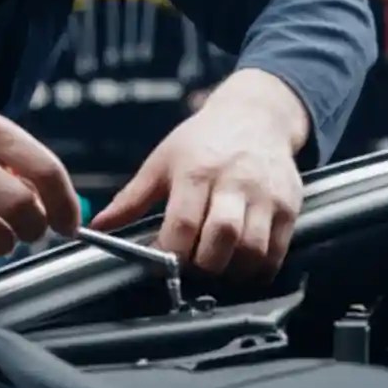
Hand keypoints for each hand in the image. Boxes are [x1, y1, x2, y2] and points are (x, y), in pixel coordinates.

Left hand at [90, 70, 307, 281]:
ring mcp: (265, 195)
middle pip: (222, 238)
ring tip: (216, 266)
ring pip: (253, 249)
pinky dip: (259, 268)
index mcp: (196, 171)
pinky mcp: (289, 206)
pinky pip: (278, 251)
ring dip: (231, 271)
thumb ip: (132, 198)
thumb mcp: (162, 160)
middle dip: (203, 265)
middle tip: (191, 267)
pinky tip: (241, 265)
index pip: (183, 223)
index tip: (161, 263)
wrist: (255, 116)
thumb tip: (98, 226)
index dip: (170, 252)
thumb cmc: (203, 140)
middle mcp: (234, 182)